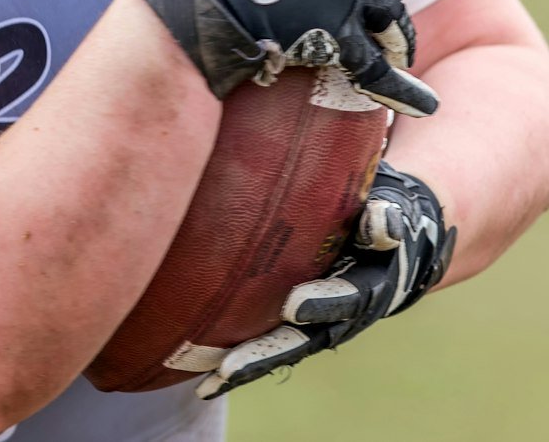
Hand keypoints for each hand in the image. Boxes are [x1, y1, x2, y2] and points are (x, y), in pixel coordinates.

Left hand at [195, 162, 456, 398]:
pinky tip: (204, 381)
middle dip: (266, 353)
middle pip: (302, 339)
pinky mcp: (294, 323)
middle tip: (230, 367)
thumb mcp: (388, 211)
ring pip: (279, 349)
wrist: (386, 239)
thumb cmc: (379, 214)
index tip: (293, 306)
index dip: (323, 301)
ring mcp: (316, 325)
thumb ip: (384, 219)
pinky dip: (238, 363)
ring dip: (245, 365)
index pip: (346, 297)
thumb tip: (381, 220)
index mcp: (367, 286)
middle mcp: (340, 316)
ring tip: (209, 382)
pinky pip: (266, 343)